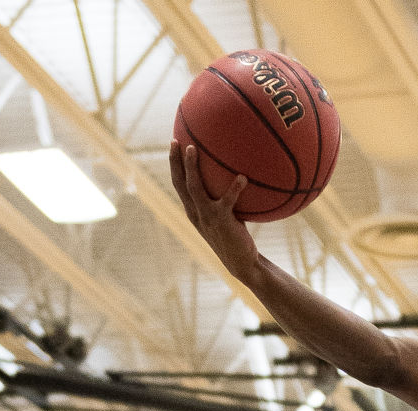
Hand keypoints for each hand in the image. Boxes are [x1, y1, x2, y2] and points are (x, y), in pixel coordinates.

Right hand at [170, 142, 259, 283]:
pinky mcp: (222, 221)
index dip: (174, 165)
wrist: (241, 262)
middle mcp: (196, 213)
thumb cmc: (234, 237)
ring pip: (194, 188)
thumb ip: (221, 199)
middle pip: (180, 183)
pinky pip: (228, 200)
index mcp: (193, 211)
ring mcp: (207, 217)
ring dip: (192, 168)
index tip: (174, 144)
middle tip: (175, 141)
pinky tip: (243, 178)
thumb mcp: (222, 217)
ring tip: (193, 148)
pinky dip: (235, 188)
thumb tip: (233, 172)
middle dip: (175, 161)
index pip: (178, 185)